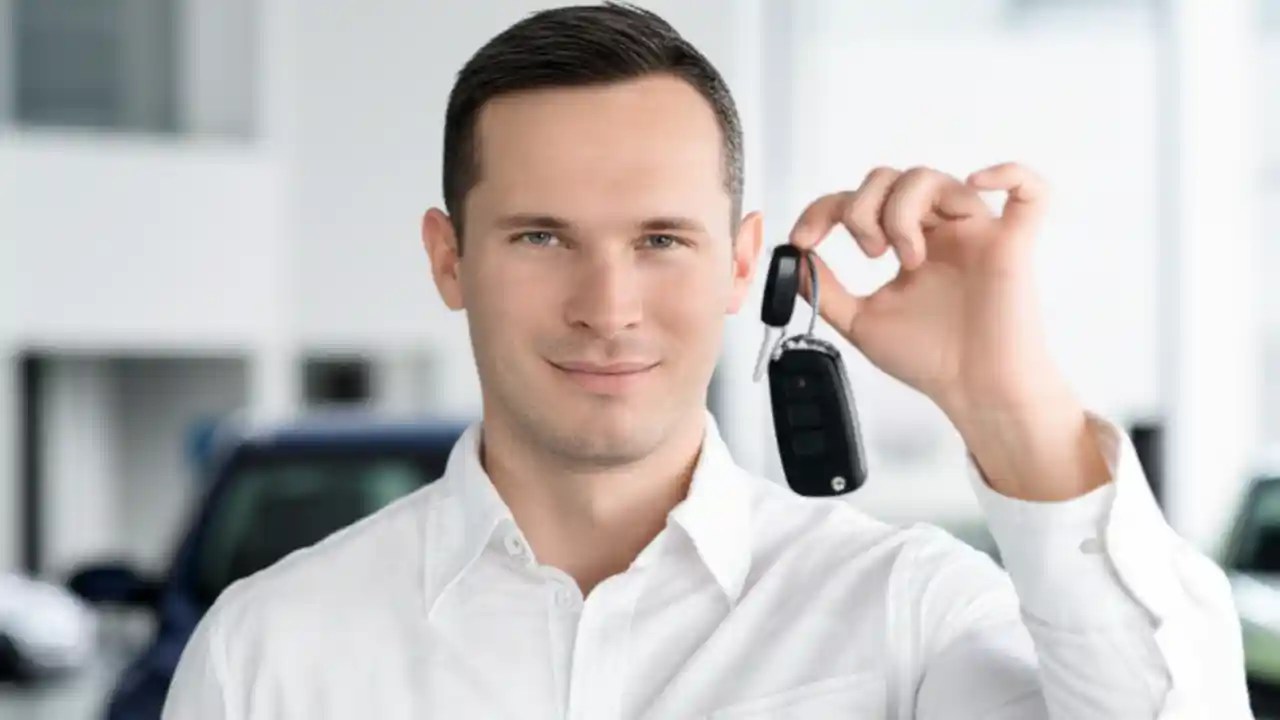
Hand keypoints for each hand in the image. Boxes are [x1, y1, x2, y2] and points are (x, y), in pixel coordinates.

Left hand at [789, 163, 1108, 500]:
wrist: (973, 392)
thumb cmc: (931, 359)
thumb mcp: (858, 321)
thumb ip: (824, 288)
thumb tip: (794, 257)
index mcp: (909, 242)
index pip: (861, 199)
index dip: (824, 210)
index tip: (804, 240)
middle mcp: (941, 231)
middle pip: (893, 177)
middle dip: (865, 209)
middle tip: (870, 253)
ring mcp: (977, 233)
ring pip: (932, 177)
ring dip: (902, 210)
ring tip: (907, 258)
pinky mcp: (1013, 244)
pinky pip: (1030, 192)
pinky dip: (1009, 173)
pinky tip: (977, 181)